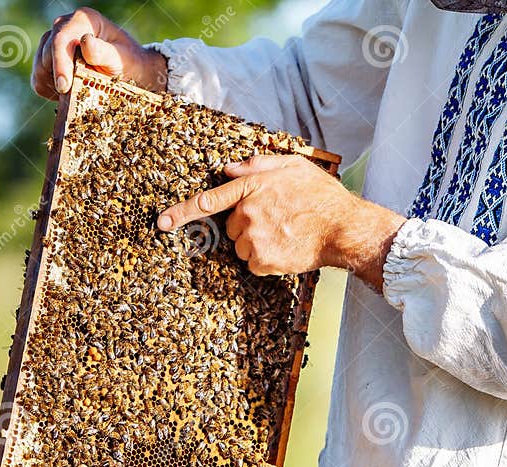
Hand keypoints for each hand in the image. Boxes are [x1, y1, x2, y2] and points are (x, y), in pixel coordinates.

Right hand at [32, 7, 167, 99]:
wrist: (126, 69)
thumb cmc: (127, 62)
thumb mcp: (121, 58)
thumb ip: (104, 52)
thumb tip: (85, 42)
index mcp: (83, 20)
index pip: (61, 40)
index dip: (60, 64)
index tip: (64, 87)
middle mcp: (63, 26)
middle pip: (47, 56)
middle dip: (61, 79)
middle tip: (81, 93)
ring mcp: (52, 42)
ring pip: (40, 69)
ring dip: (55, 86)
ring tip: (79, 90)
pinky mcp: (46, 59)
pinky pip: (37, 80)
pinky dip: (50, 91)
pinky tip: (69, 91)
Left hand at [157, 155, 406, 290]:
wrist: (344, 227)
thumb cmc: (321, 196)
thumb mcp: (293, 166)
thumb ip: (258, 165)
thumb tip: (229, 168)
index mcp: (252, 187)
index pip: (209, 200)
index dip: (182, 212)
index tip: (163, 222)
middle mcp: (248, 212)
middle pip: (231, 226)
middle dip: (247, 225)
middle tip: (277, 220)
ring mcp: (253, 238)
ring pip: (241, 246)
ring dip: (257, 243)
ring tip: (285, 233)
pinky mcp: (261, 261)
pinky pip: (253, 262)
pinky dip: (267, 259)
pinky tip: (287, 247)